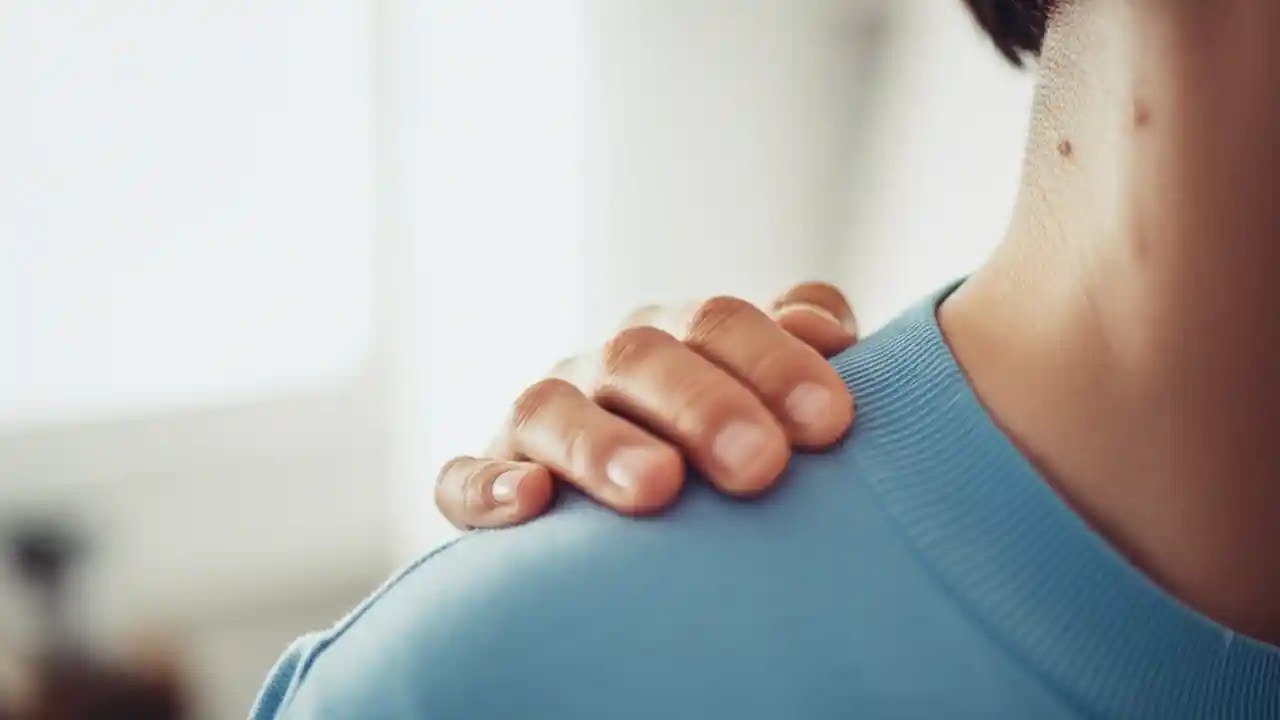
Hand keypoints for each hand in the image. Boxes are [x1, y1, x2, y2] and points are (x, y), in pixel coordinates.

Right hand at [435, 282, 858, 528]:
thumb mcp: (770, 396)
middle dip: (703, 406)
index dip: (775, 362)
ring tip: (657, 487)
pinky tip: (529, 500)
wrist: (641, 524)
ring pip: (552, 411)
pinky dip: (488, 486)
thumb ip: (797, 353)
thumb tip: (828, 332)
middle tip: (760, 465)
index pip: (719, 322)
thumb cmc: (730, 456)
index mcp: (676, 338)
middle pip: (640, 357)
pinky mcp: (487, 476)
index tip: (831, 422)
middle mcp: (604, 369)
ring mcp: (540, 422)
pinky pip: (462, 476)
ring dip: (602, 444)